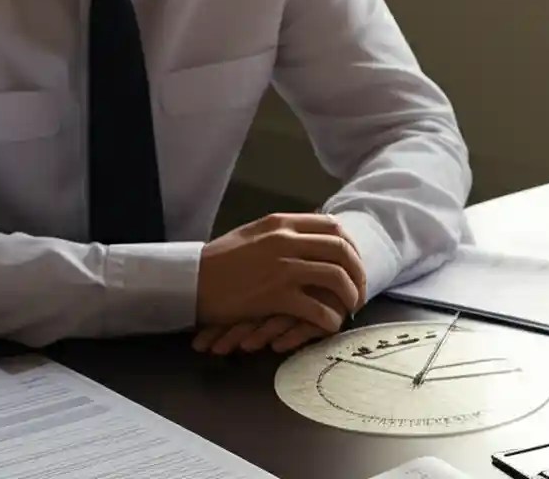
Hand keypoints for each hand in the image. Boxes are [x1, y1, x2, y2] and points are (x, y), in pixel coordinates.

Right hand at [194, 214, 366, 348]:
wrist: (189, 280)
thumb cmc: (217, 262)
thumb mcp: (252, 234)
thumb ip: (281, 233)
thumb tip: (309, 237)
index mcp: (281, 223)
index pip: (333, 227)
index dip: (351, 247)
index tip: (354, 264)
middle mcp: (286, 240)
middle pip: (342, 250)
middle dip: (358, 272)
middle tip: (359, 291)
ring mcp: (282, 267)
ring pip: (335, 277)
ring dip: (349, 295)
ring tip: (349, 308)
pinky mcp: (275, 295)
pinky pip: (316, 308)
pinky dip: (328, 318)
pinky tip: (329, 325)